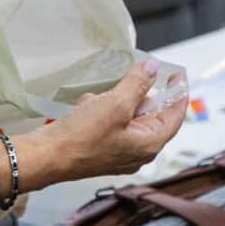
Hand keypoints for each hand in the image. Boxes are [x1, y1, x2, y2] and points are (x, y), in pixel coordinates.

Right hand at [33, 61, 186, 183]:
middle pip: (149, 113)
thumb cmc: (82, 137)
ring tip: (96, 101)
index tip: (176, 74)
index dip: (177, 93)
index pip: (175, 115)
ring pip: (126, 114)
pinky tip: (86, 108)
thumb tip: (153, 68)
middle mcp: (137, 151)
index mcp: (149, 144)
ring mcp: (119, 150)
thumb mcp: (115, 103)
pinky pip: (108, 120)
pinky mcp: (101, 147)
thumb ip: (138, 83)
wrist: (47, 157)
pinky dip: (99, 109)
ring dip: (113, 101)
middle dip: (134, 95)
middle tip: (127, 81)